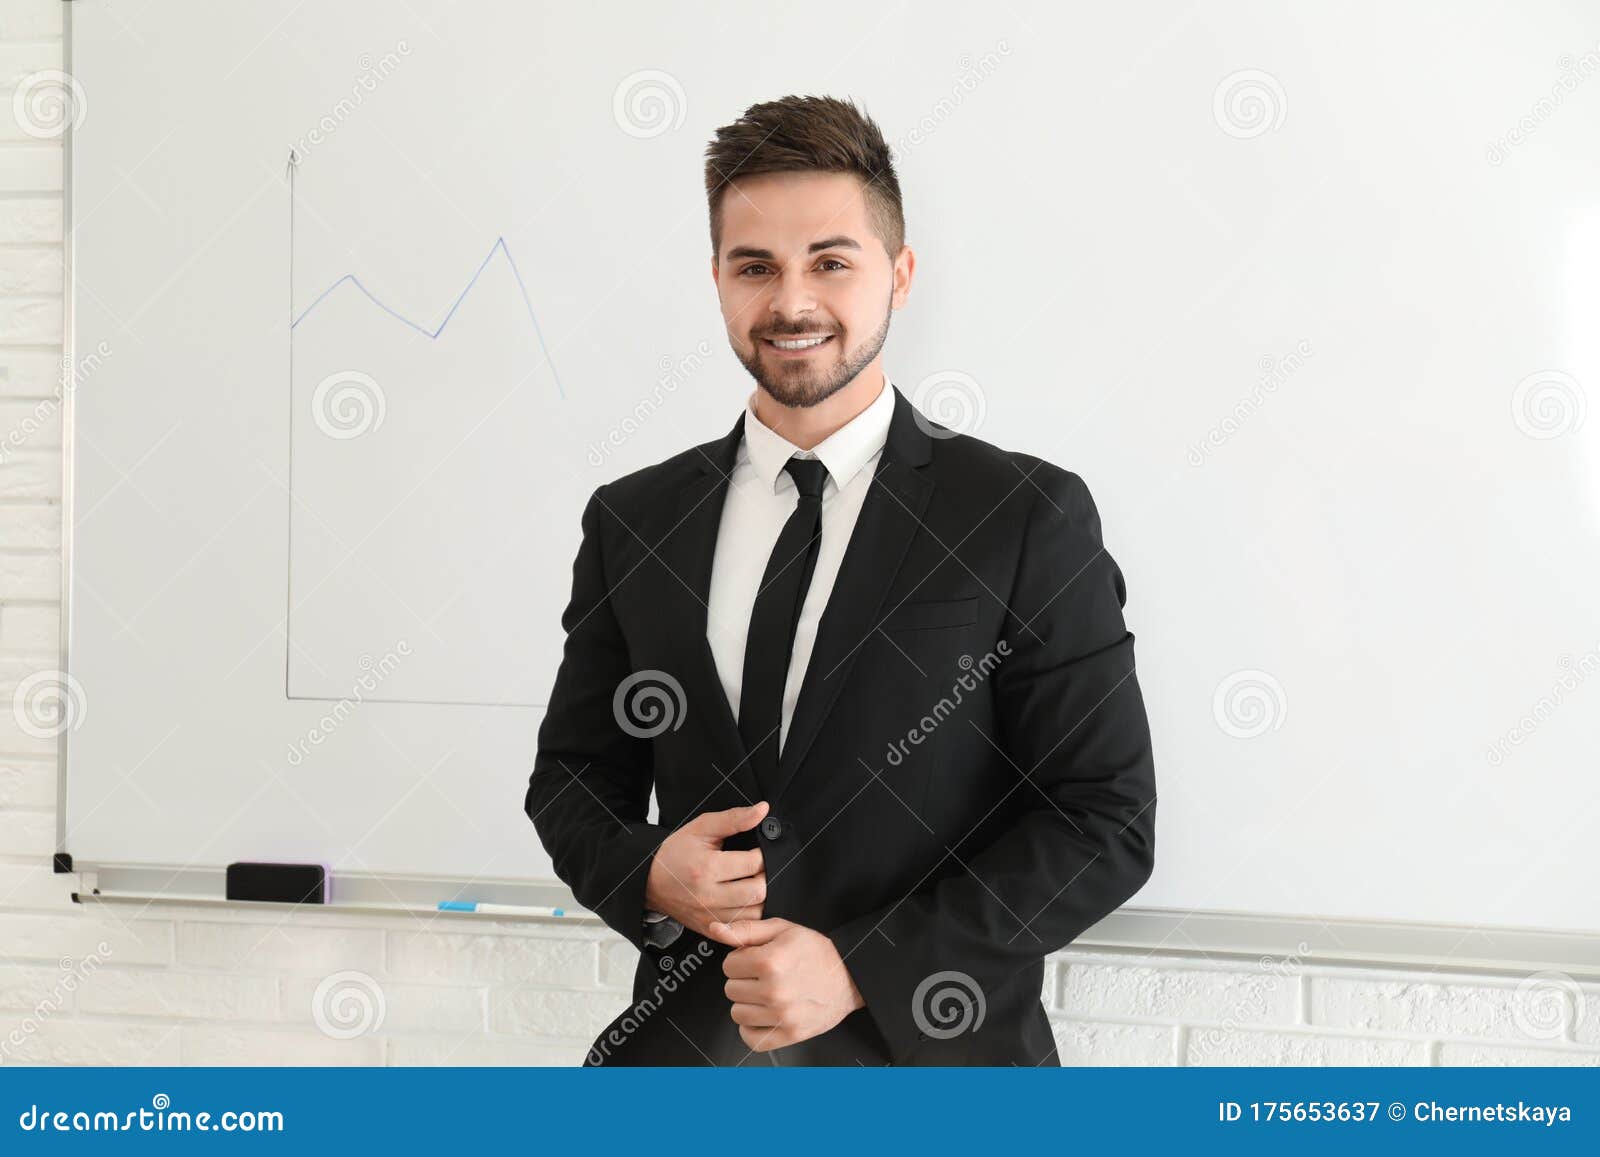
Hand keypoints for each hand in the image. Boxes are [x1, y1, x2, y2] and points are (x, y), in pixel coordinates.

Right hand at [644, 801, 768, 937]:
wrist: (651, 881)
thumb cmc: (675, 853)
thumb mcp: (702, 828)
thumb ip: (734, 819)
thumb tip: (762, 809)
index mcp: (706, 868)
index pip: (753, 864)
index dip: (762, 854)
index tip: (758, 851)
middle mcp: (709, 896)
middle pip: (758, 891)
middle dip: (764, 876)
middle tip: (757, 868)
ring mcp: (710, 916)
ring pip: (755, 913)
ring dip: (760, 897)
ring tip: (751, 883)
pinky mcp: (710, 929)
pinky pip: (743, 928)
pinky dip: (751, 915)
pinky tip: (745, 901)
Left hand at [705, 916, 865, 1051]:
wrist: (850, 975)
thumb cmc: (817, 951)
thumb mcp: (782, 929)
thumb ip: (746, 929)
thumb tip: (716, 930)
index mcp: (770, 961)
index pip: (728, 965)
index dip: (741, 959)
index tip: (756, 959)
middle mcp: (774, 990)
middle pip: (730, 989)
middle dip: (744, 980)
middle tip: (765, 976)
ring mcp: (782, 1016)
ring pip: (737, 1014)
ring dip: (748, 1004)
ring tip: (767, 994)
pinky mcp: (789, 1034)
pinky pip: (751, 1039)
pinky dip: (753, 1029)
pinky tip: (766, 1014)